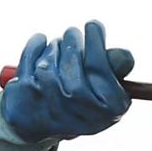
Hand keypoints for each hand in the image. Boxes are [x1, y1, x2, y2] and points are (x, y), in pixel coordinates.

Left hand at [0, 21, 135, 141]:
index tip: (93, 25)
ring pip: (53, 52)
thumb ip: (116, 70)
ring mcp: (49, 98)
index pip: (99, 63)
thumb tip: (126, 57)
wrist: (36, 125)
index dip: (95, 40)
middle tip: (72, 37)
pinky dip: (37, 43)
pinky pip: (32, 52)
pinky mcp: (25, 90)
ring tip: (57, 54)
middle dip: (73, 39)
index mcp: (107, 108)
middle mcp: (78, 106)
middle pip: (74, 54)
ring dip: (55, 46)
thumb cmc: (77, 102)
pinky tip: (41, 45)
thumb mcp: (104, 92)